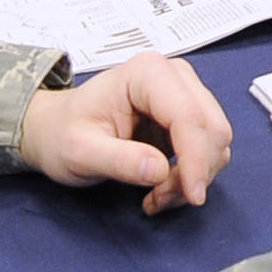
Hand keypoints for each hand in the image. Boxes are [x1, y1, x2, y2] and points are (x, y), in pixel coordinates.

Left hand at [18, 53, 233, 214]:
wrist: (55, 129)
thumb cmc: (62, 134)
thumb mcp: (80, 152)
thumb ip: (119, 161)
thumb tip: (160, 171)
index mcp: (147, 73)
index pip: (189, 117)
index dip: (197, 159)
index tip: (192, 196)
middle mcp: (174, 76)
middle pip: (212, 128)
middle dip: (195, 171)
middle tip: (159, 199)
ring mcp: (184, 94)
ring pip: (215, 141)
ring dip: (194, 177)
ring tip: (155, 196)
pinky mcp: (187, 116)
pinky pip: (207, 149)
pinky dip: (192, 175)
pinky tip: (162, 188)